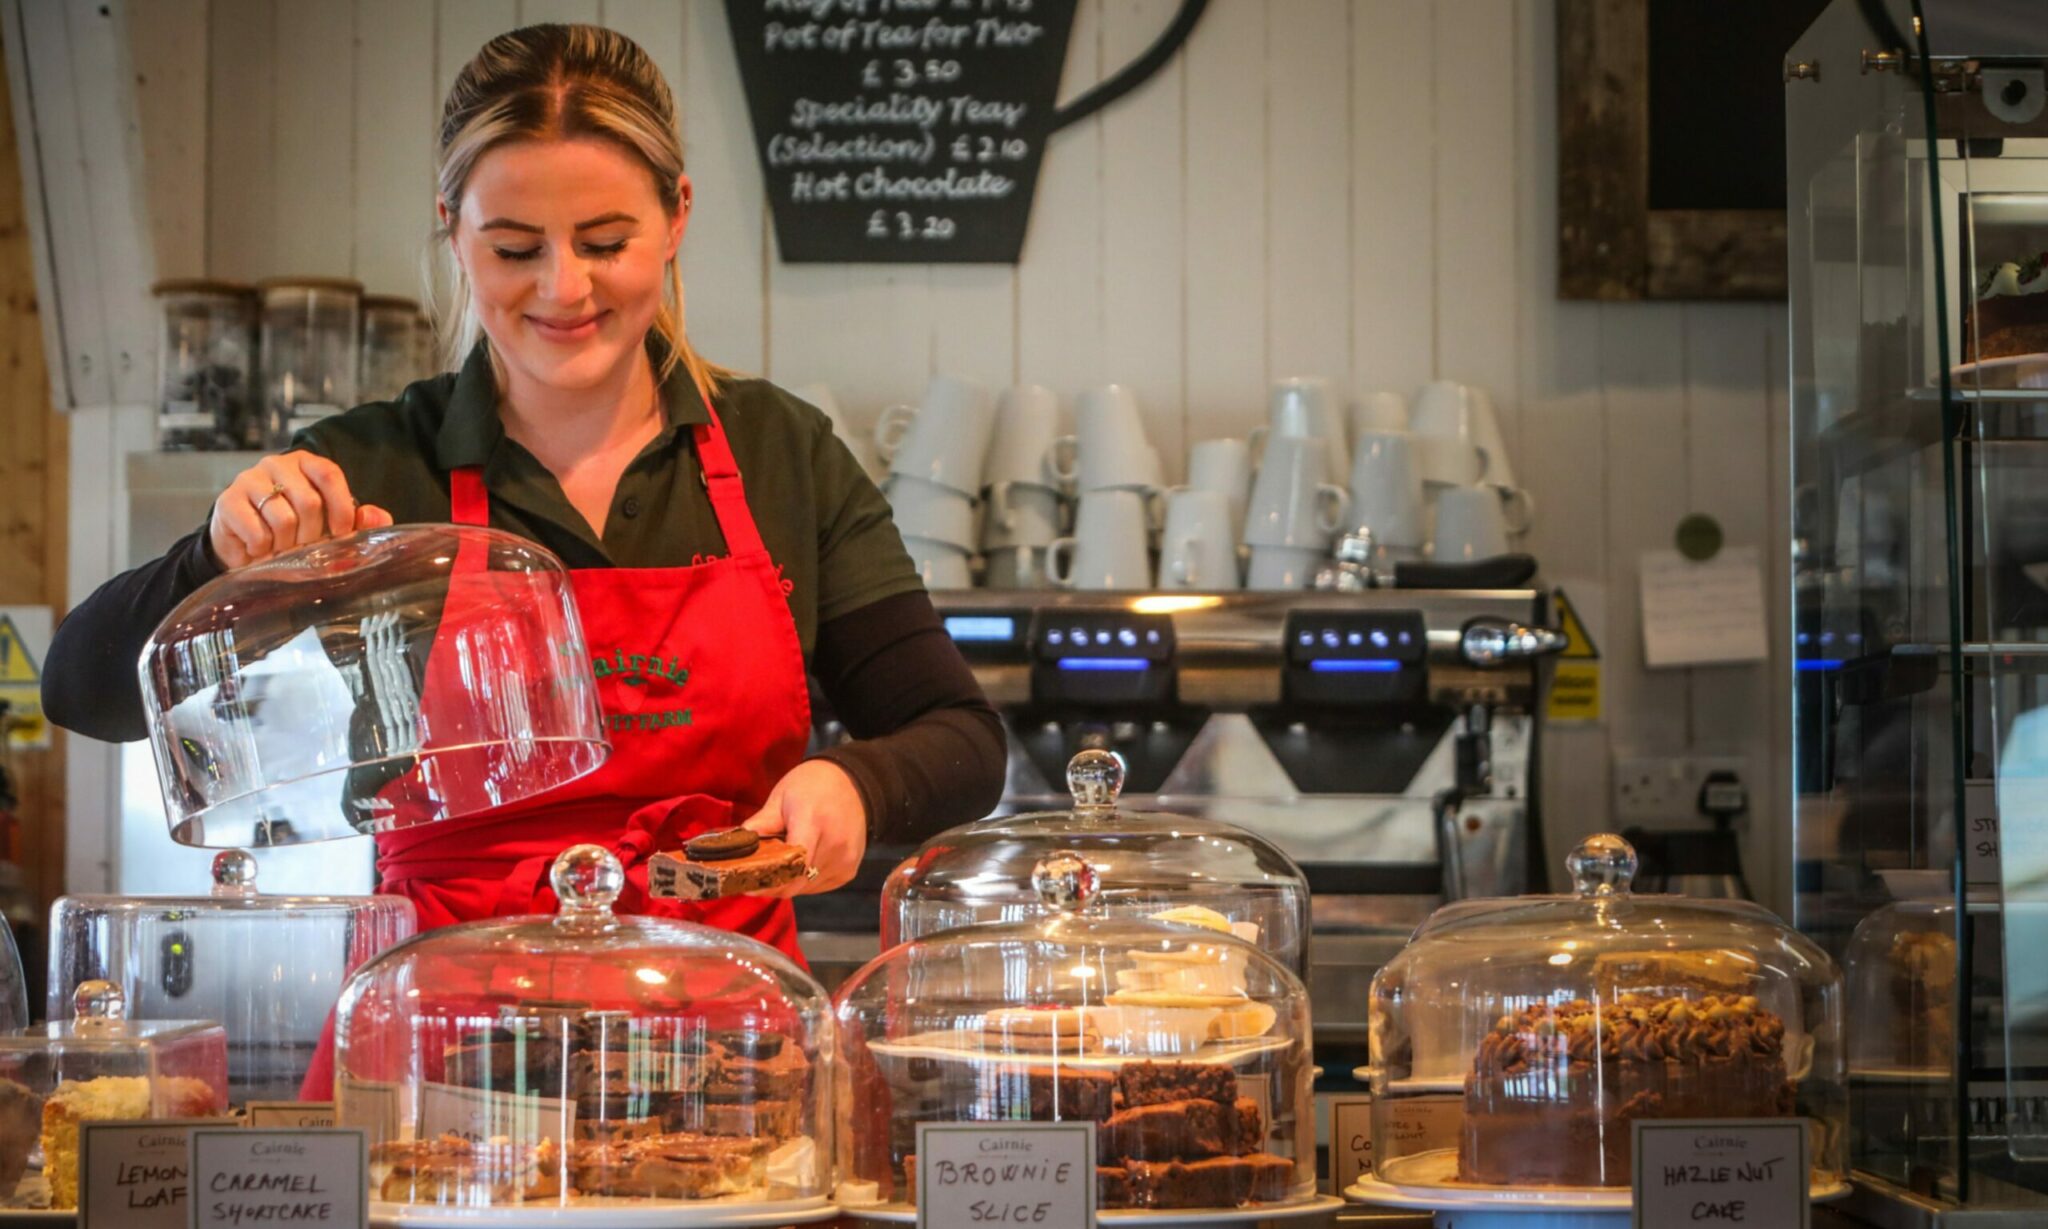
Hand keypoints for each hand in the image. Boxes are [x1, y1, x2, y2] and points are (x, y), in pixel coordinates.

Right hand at [209, 451, 393, 568]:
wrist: (243, 540)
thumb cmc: (294, 528)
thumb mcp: (329, 522)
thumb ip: (358, 520)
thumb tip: (377, 517)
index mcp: (305, 463)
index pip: (329, 475)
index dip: (340, 508)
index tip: (341, 533)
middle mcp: (276, 464)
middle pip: (309, 502)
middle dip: (312, 535)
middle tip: (304, 548)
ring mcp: (249, 480)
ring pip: (283, 520)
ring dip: (287, 545)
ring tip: (281, 549)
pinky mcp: (227, 502)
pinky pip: (258, 533)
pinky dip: (264, 550)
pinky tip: (260, 549)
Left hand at [740, 759, 865, 895]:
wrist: (852, 782)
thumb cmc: (812, 785)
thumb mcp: (781, 796)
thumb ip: (761, 823)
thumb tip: (737, 845)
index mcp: (813, 823)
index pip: (791, 866)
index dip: (767, 879)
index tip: (747, 882)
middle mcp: (834, 846)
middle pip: (795, 882)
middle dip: (772, 882)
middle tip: (756, 874)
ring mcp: (845, 861)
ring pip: (805, 888)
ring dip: (788, 882)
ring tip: (780, 863)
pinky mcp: (849, 871)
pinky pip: (817, 886)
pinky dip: (803, 881)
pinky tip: (799, 864)